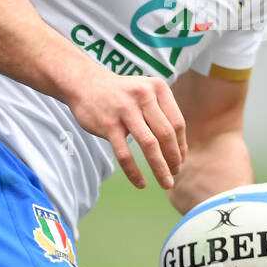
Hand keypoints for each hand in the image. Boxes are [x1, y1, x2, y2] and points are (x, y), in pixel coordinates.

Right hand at [66, 71, 186, 189]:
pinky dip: (134, 172)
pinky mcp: (108, 124)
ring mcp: (125, 109)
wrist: (85, 83)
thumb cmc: (121, 94)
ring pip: (149, 145)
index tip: (180, 160)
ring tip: (165, 183)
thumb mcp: (145, 92)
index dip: (181, 145)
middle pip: (166, 134)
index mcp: (158, 88)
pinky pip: (125, 154)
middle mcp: (144, 96)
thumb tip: (180, 149)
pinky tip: (141, 183)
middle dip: (174, 159)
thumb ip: (162, 114)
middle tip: (175, 174)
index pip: (177, 123)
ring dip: (160, 168)